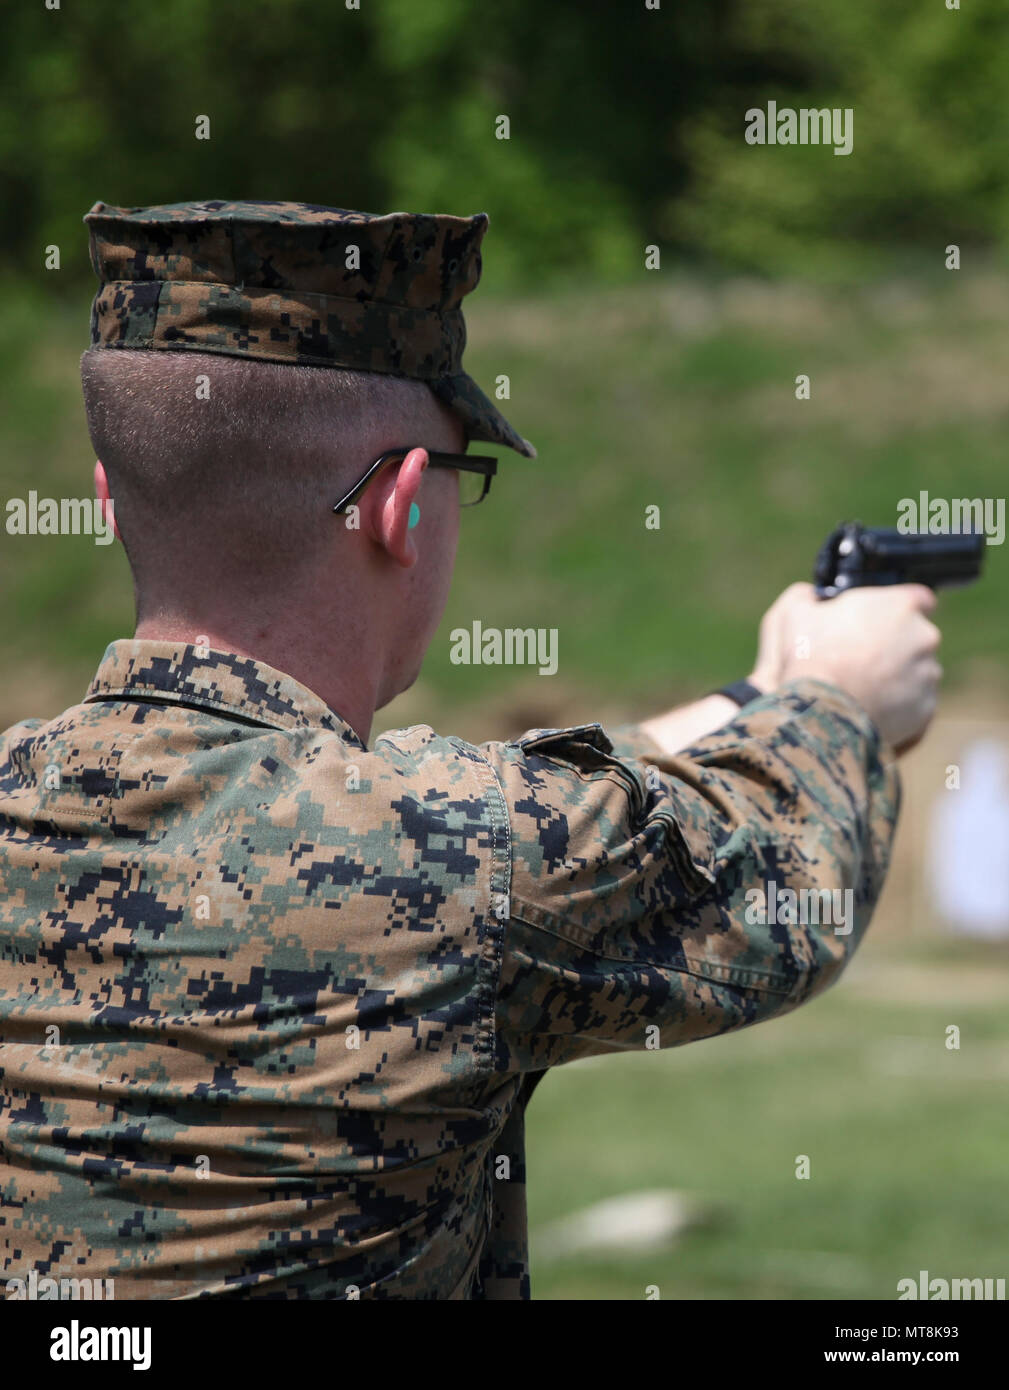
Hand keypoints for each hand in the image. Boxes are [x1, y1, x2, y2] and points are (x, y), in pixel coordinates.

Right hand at [749, 581, 941, 753]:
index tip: (879, 621)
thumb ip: (811, 598)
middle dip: (896, 645)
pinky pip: (915, 703)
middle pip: (917, 636)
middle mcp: (924, 636)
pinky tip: (870, 707)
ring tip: (862, 687)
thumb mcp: (799, 614)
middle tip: (863, 657)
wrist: (823, 711)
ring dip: (897, 676)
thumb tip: (810, 597)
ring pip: (917, 671)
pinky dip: (898, 705)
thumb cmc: (812, 657)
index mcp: (902, 605)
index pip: (918, 598)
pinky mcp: (925, 707)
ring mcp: (928, 673)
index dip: (896, 610)